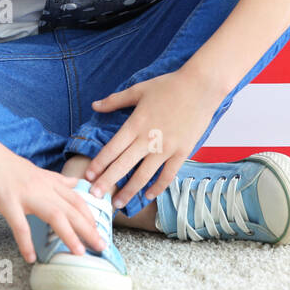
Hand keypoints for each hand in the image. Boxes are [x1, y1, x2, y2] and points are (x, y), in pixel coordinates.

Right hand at [0, 137, 105, 264]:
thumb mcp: (31, 169)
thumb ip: (52, 179)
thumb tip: (71, 183)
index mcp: (46, 179)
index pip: (75, 198)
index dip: (89, 215)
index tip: (99, 229)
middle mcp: (40, 186)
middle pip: (71, 209)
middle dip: (88, 229)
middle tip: (102, 246)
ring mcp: (24, 193)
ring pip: (55, 216)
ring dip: (69, 236)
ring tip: (79, 253)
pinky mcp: (6, 200)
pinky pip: (19, 225)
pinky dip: (26, 242)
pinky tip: (30, 257)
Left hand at [84, 67, 224, 209]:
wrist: (201, 86)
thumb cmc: (169, 85)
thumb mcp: (139, 89)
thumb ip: (115, 100)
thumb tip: (94, 105)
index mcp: (136, 124)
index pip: (112, 149)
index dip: (98, 164)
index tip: (88, 177)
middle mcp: (148, 139)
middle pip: (123, 165)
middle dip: (107, 182)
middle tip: (94, 196)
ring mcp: (166, 148)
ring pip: (143, 176)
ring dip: (129, 191)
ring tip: (117, 204)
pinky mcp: (182, 152)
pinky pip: (167, 175)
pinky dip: (157, 188)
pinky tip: (147, 196)